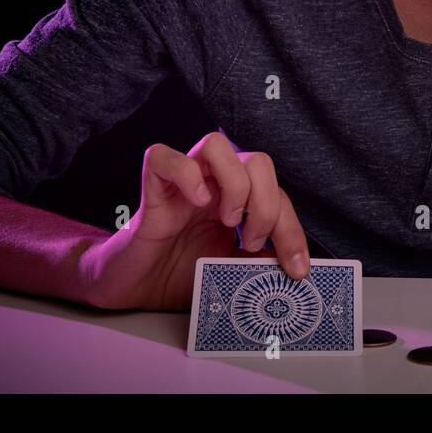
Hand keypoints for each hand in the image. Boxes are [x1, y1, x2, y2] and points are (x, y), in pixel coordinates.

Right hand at [81, 132, 309, 309]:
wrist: (133, 289)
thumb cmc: (177, 273)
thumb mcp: (230, 270)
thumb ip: (259, 262)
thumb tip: (298, 265)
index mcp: (235, 199)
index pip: (278, 195)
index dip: (292, 230)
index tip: (297, 268)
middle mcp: (213, 183)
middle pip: (257, 160)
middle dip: (267, 201)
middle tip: (251, 240)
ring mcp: (182, 182)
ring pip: (216, 143)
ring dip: (234, 182)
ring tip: (227, 221)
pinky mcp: (151, 189)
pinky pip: (162, 155)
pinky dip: (185, 173)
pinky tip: (196, 202)